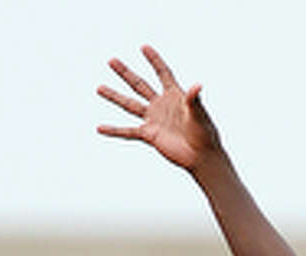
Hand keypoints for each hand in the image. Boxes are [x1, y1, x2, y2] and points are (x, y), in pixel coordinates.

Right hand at [97, 45, 221, 170]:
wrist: (202, 157)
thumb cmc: (205, 135)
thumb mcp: (199, 115)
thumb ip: (194, 100)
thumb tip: (197, 86)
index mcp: (174, 95)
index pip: (162, 73)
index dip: (154, 60)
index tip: (144, 47)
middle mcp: (161, 105)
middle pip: (140, 85)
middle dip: (125, 73)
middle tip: (111, 60)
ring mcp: (154, 119)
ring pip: (130, 105)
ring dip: (114, 96)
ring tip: (99, 88)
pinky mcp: (150, 135)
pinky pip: (128, 132)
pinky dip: (114, 130)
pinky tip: (100, 128)